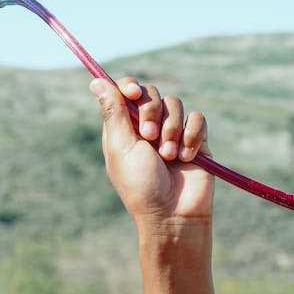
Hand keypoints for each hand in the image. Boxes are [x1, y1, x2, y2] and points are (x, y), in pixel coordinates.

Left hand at [90, 77, 213, 228]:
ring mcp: (172, 131)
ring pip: (176, 104)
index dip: (129, 86)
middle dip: (152, 112)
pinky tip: (186, 157)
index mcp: (123, 128)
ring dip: (172, 129)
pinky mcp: (196, 139)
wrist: (172, 213)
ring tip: (168, 156)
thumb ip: (113, 112)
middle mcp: (147, 126)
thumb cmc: (140, 184)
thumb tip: (95, 80)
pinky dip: (192, 136)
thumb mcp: (121, 146)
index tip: (132, 93)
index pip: (125, 91)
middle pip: (151, 93)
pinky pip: (198, 118)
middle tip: (149, 138)